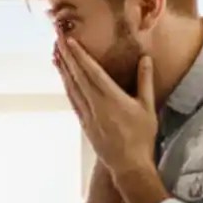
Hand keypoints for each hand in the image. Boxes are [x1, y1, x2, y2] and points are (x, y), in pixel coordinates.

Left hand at [54, 36, 157, 178]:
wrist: (128, 165)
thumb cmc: (141, 136)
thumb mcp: (147, 107)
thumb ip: (145, 81)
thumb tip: (146, 59)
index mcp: (110, 98)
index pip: (91, 71)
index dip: (79, 55)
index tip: (69, 40)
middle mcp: (94, 104)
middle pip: (76, 75)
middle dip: (66, 55)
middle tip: (56, 37)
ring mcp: (86, 114)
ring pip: (71, 87)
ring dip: (62, 68)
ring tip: (55, 52)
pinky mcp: (83, 122)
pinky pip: (72, 99)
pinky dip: (66, 85)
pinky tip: (63, 77)